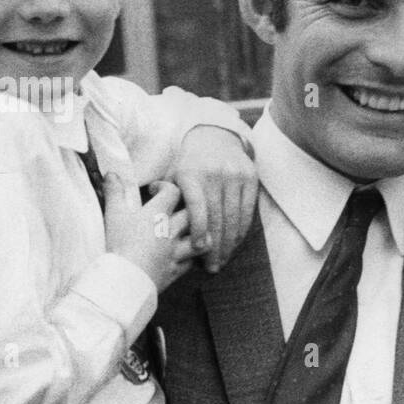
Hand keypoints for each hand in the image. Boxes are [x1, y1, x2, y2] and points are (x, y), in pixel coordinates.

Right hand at [104, 176, 194, 292]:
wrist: (122, 281)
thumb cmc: (117, 245)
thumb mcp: (113, 215)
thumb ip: (114, 193)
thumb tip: (112, 174)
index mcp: (156, 215)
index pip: (173, 191)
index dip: (166, 186)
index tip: (155, 191)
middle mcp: (170, 232)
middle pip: (193, 213)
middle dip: (189, 208)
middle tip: (178, 209)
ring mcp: (175, 253)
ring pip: (201, 241)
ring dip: (199, 236)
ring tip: (191, 234)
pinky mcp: (174, 272)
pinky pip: (190, 264)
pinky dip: (189, 259)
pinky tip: (183, 258)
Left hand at [170, 125, 257, 272]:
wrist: (216, 137)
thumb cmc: (189, 163)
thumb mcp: (173, 173)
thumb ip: (164, 196)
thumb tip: (152, 219)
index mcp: (191, 174)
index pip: (197, 207)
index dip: (198, 230)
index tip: (197, 250)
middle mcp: (215, 174)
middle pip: (217, 217)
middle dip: (214, 246)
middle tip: (211, 267)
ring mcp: (235, 176)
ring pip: (234, 217)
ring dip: (229, 243)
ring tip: (222, 260)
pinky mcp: (250, 179)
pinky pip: (247, 211)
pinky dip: (241, 230)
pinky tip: (234, 244)